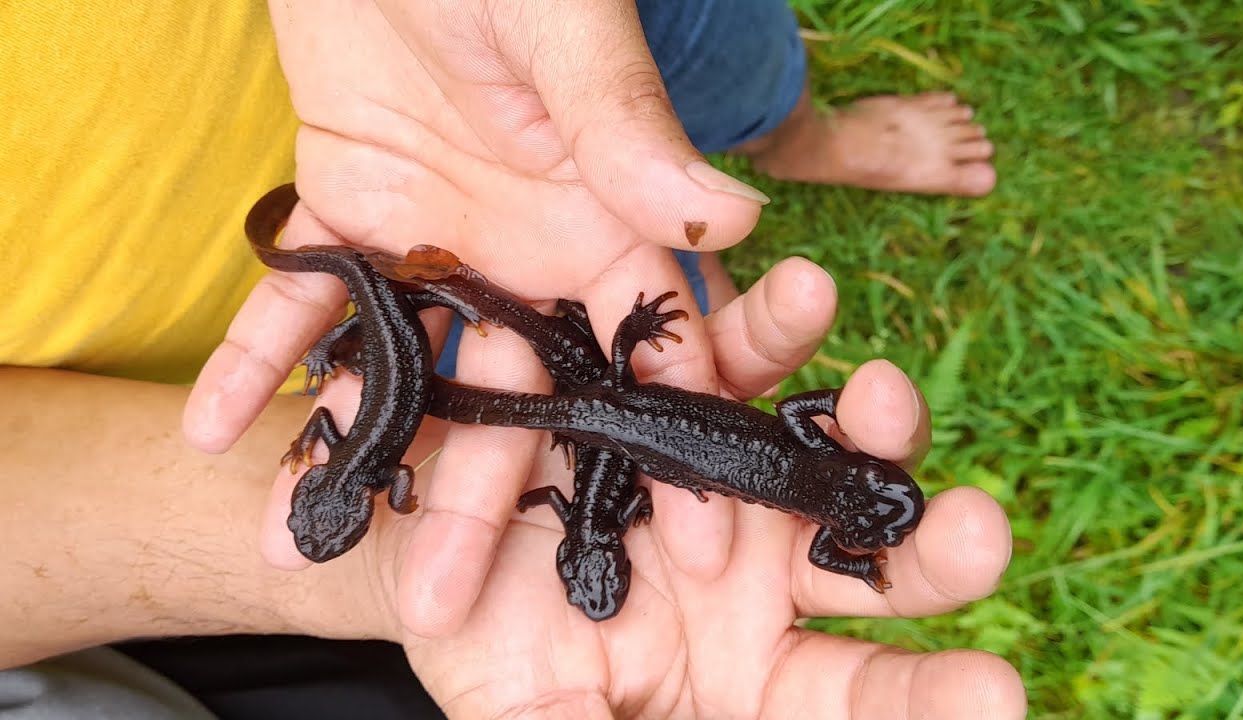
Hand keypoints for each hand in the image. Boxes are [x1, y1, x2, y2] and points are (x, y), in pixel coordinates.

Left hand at [184, 0, 772, 630]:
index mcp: (611, 213)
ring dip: (358, 451)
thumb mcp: (565, 32)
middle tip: (438, 601)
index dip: (680, 445)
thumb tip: (733, 218)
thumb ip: (628, 125)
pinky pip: (303, 301)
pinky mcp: (346, 213)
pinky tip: (218, 433)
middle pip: (519, 395)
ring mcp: (438, 240)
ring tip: (299, 541)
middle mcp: (532, 249)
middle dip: (482, 495)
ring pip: (411, 367)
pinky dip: (262, 359)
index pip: (660, 345)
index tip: (694, 550)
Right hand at [360, 258, 1023, 717]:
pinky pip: (688, 356)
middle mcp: (757, 560)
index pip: (864, 689)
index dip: (929, 694)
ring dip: (857, 408)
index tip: (995, 690)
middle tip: (975, 529)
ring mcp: (709, 471)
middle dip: (929, 542)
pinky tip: (796, 292)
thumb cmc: (504, 671)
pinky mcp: (645, 394)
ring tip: (883, 388)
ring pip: (802, 432)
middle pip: (868, 550)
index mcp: (758, 665)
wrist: (430, 572)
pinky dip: (731, 330)